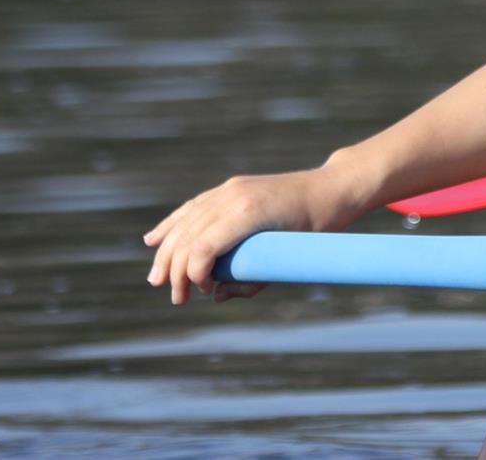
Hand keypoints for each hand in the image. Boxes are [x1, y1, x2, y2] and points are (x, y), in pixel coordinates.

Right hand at [143, 165, 364, 306]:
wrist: (331, 189)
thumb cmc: (317, 230)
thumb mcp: (288, 261)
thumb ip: (249, 281)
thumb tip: (215, 295)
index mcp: (248, 213)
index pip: (202, 247)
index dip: (194, 275)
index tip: (203, 292)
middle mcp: (234, 196)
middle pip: (189, 236)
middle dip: (176, 270)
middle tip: (177, 298)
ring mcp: (231, 188)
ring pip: (186, 221)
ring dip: (168, 251)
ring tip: (157, 279)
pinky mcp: (231, 187)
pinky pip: (194, 207)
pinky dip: (173, 224)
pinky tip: (154, 239)